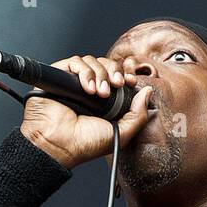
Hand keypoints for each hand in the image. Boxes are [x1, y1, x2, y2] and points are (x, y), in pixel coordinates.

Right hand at [20, 53, 152, 168]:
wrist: (59, 145)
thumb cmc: (84, 144)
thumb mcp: (121, 133)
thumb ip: (138, 115)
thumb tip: (147, 92)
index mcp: (104, 101)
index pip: (117, 77)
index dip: (125, 75)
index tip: (130, 82)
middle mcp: (89, 89)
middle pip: (106, 65)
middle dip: (115, 72)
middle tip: (116, 85)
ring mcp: (74, 82)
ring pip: (92, 61)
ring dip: (100, 74)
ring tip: (99, 94)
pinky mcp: (59, 76)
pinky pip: (75, 62)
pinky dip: (85, 72)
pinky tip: (87, 88)